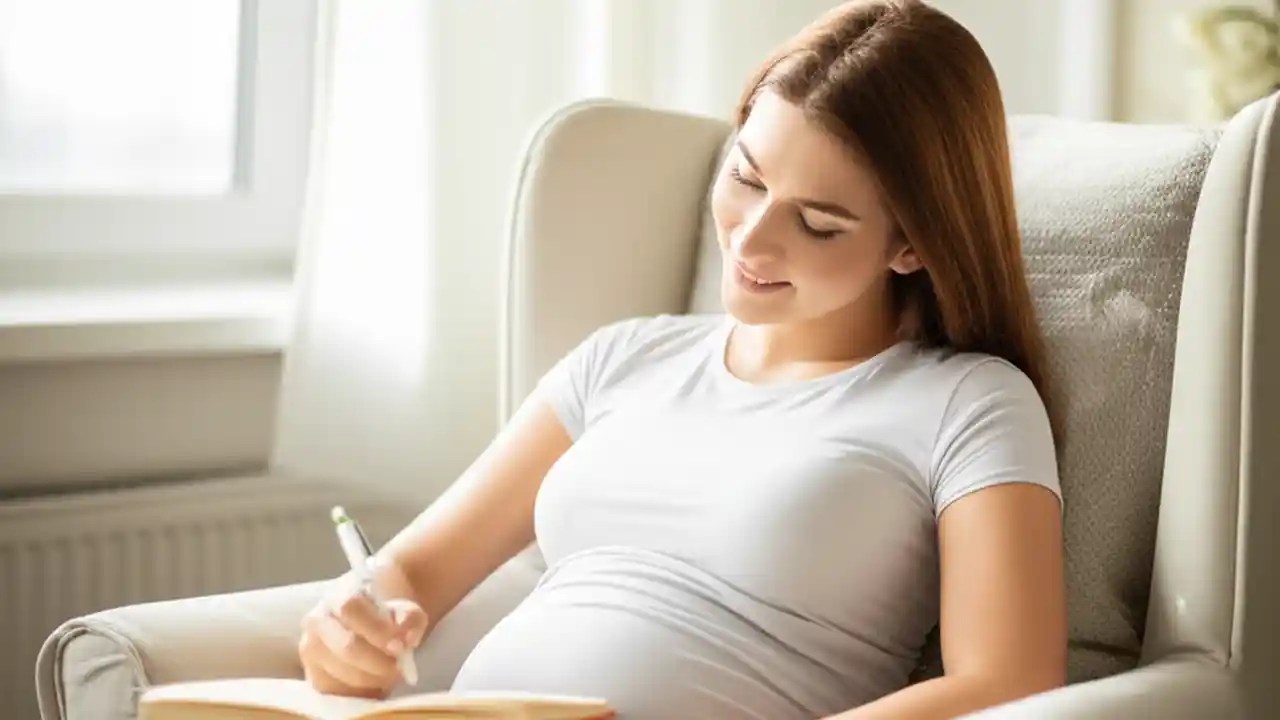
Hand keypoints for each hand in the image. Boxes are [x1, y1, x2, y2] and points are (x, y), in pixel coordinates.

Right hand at [299, 561, 429, 697]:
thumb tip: (407, 638)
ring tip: (389, 675)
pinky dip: (362, 693)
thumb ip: (410, 618)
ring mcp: (310, 651)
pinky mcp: (313, 678)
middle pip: (346, 646)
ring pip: (343, 673)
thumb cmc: (384, 620)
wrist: (363, 633)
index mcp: (338, 598)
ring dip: (373, 679)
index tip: (400, 647)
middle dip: (378, 662)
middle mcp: (317, 622)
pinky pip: (339, 692)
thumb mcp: (404, 612)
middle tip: (398, 668)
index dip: (376, 629)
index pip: (351, 609)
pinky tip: (374, 685)